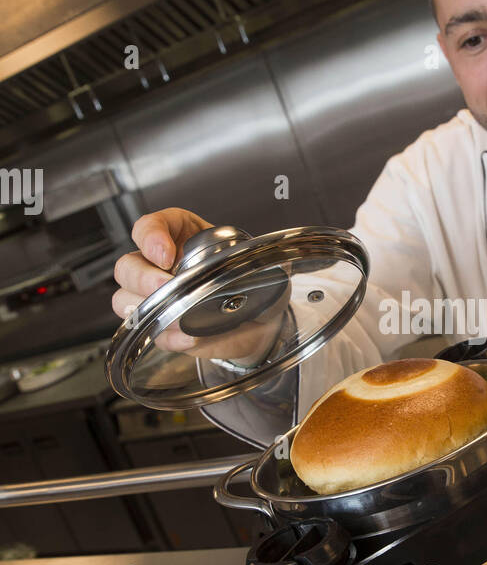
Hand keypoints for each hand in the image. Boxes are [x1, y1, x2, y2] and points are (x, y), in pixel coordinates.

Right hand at [112, 208, 288, 360]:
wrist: (260, 322)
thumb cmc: (254, 283)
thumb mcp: (260, 262)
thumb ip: (262, 259)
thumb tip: (284, 259)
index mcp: (180, 236)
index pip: (150, 226)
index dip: (150, 236)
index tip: (165, 252)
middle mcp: (160, 265)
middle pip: (127, 265)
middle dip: (142, 277)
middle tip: (166, 286)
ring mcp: (156, 298)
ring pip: (124, 299)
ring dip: (146, 309)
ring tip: (177, 315)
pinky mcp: (162, 328)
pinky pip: (150, 333)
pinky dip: (167, 336)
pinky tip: (188, 337)